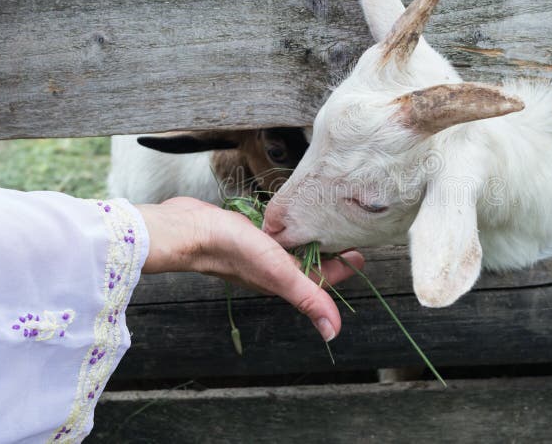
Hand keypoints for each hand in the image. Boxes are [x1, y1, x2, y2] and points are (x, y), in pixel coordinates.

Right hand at [136, 197, 363, 340]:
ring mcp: (259, 253)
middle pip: (308, 264)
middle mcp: (273, 270)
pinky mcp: (247, 235)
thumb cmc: (233, 250)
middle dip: (330, 252)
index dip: (342, 268)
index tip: (361, 253)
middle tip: (349, 234)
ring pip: (291, 250)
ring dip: (309, 239)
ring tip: (327, 223)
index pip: (321, 278)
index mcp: (283, 281)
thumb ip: (309, 298)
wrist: (190, 230)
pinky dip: (288, 228)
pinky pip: (274, 235)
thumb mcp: (279, 273)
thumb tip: (333, 333)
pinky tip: (291, 217)